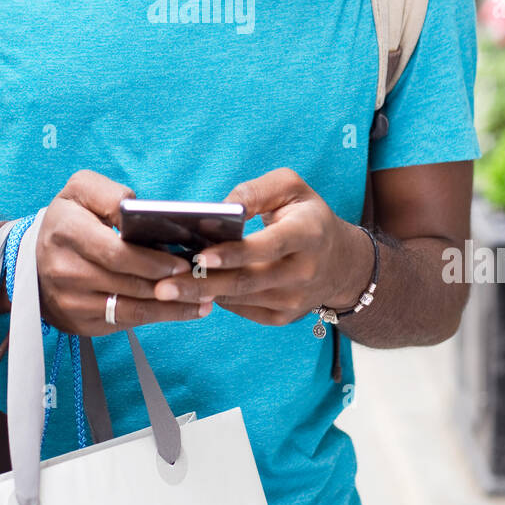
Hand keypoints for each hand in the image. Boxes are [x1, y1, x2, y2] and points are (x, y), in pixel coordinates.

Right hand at [36, 170, 214, 335]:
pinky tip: (183, 310)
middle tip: (204, 280)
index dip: (152, 260)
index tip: (183, 262)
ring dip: (172, 307)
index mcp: (66, 232)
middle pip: (128, 284)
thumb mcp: (80, 191)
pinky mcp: (80, 323)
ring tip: (204, 299)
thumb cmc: (68, 219)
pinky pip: (125, 323)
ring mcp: (71, 302)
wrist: (32, 261)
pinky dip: (157, 317)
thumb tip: (139, 211)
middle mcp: (64, 271)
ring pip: (130, 310)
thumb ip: (110, 194)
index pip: (115, 252)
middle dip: (170, 284)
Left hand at [152, 168, 371, 325]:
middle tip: (162, 286)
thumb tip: (220, 209)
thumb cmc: (308, 216)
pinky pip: (241, 309)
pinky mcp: (283, 317)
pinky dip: (215, 299)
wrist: (341, 263)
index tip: (198, 256)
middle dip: (201, 284)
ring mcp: (294, 300)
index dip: (233, 253)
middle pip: (246, 282)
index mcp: (309, 233)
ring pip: (239, 299)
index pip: (268, 247)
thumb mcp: (291, 188)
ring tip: (165, 288)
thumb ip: (255, 191)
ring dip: (201, 294)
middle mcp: (304, 271)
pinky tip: (191, 290)